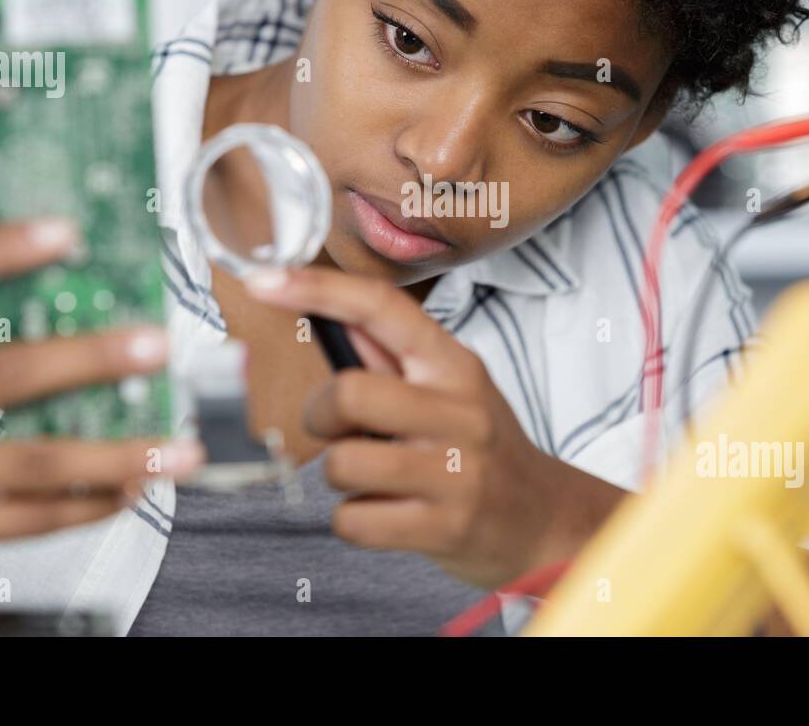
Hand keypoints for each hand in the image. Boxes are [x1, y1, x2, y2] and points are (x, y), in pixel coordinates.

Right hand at [0, 219, 202, 602]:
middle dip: (89, 359)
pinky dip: (89, 504)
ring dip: (117, 455)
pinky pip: (27, 518)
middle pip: (3, 375)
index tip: (67, 232)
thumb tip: (74, 290)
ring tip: (181, 447)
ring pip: (32, 460)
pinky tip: (136, 490)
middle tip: (158, 345)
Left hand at [244, 266, 627, 589]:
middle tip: (338, 430)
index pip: (382, 309)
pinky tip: (386, 512)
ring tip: (374, 475)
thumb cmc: (482, 447)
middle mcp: (459, 412)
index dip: (318, 290)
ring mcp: (456, 473)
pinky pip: (353, 521)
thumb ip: (391, 354)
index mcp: (454, 366)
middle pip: (348, 393)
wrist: (543, 520)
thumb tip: (329, 307)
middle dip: (321, 415)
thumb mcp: (451, 388)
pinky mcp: (445, 528)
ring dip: (339, 474)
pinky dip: (354, 520)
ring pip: (342, 463)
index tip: (266, 281)